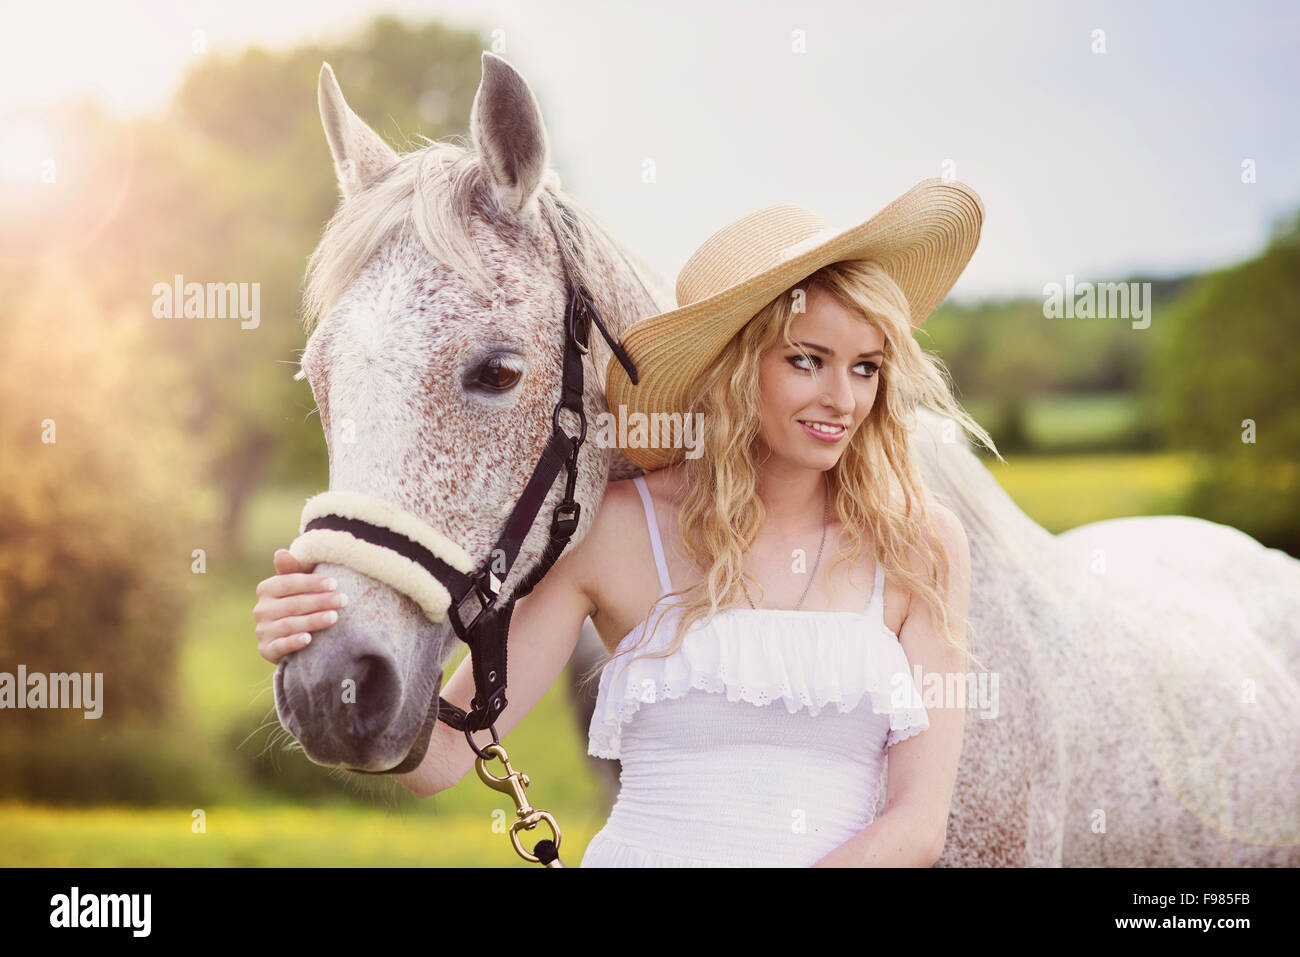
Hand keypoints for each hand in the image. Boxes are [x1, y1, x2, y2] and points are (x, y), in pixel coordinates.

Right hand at [252, 549, 347, 663]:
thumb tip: (280, 552)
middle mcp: (261, 609)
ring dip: (313, 620)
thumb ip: (292, 569)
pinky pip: (280, 645)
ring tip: (334, 617)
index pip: (288, 583)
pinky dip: (294, 642)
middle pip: (293, 604)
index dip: (311, 582)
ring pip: (290, 624)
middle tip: (343, 600)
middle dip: (319, 601)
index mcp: (266, 589)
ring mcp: (263, 630)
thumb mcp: (298, 585)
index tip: (334, 583)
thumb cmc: (300, 602)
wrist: (291, 637)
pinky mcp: (266, 649)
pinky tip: (308, 639)